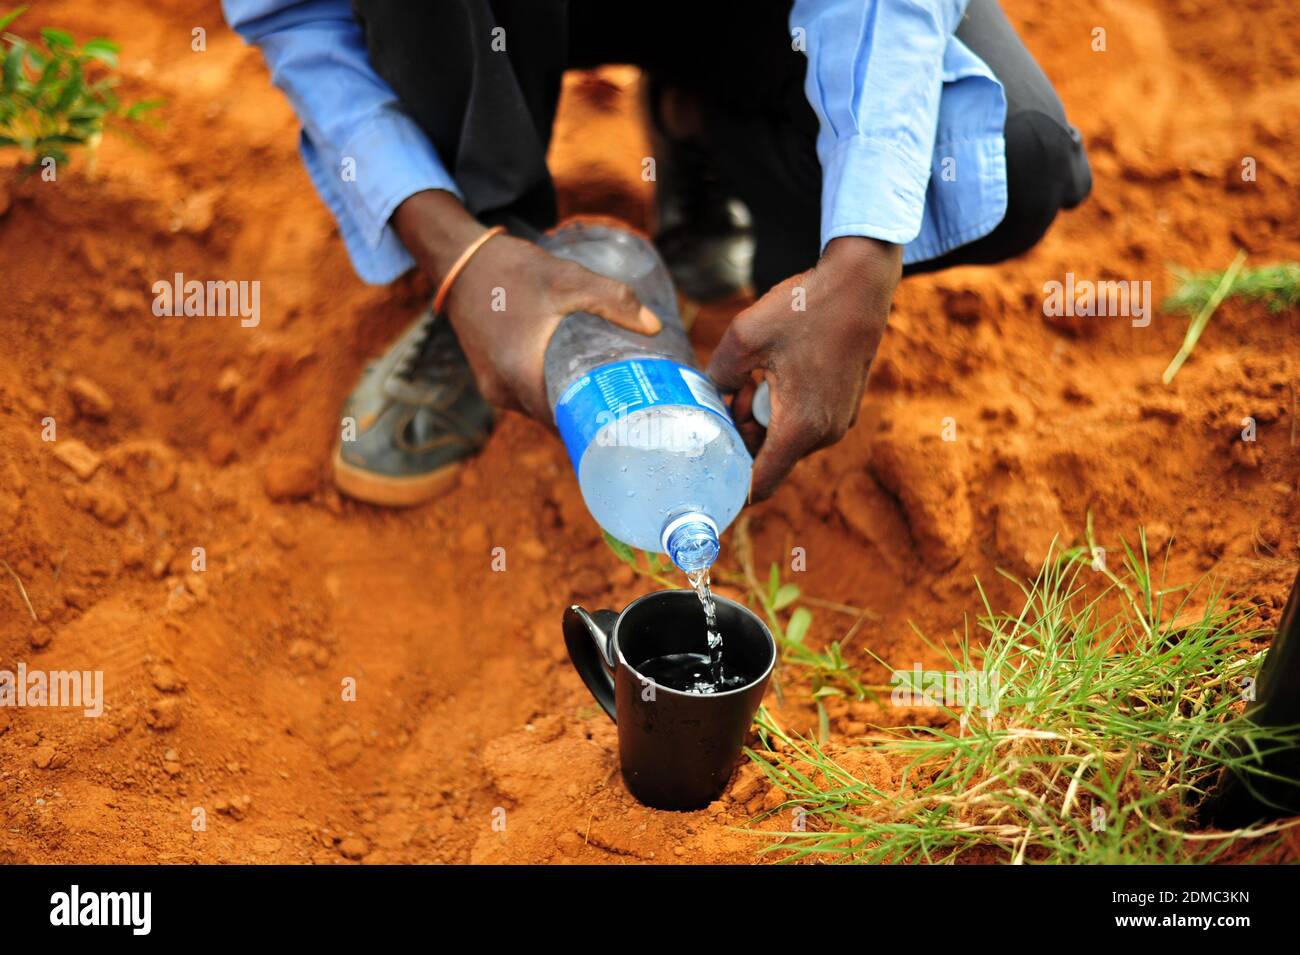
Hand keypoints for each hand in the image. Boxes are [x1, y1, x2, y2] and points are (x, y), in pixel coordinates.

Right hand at [393, 191, 659, 421]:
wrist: (460, 261)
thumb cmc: (512, 271)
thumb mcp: (568, 280)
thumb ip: (613, 300)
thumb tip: (655, 327)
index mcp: (519, 376)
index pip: (564, 424)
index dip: (596, 429)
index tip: (628, 426)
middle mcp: (502, 391)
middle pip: (555, 421)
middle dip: (589, 419)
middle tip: (629, 412)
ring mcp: (493, 387)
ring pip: (540, 411)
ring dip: (568, 408)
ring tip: (607, 398)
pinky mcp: (489, 379)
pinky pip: (526, 399)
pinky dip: (549, 396)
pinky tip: (573, 384)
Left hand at [708, 236, 900, 500]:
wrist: (859, 285)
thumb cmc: (804, 308)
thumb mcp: (744, 338)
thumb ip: (716, 376)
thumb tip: (703, 399)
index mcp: (799, 426)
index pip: (760, 484)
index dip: (732, 491)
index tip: (708, 483)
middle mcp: (823, 434)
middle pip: (768, 459)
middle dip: (743, 435)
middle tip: (733, 394)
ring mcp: (838, 423)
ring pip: (785, 441)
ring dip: (762, 419)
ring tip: (756, 376)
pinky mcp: (844, 409)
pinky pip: (804, 425)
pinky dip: (784, 410)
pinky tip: (779, 373)